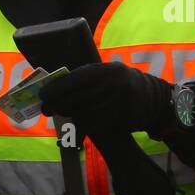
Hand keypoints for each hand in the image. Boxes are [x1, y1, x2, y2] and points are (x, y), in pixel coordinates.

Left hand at [38, 61, 172, 137]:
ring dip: (70, 114)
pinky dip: (83, 124)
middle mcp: (114, 85)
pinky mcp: (123, 119)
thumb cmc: (119, 83)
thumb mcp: (105, 73)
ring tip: (63, 112)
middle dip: (57, 104)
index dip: (56, 88)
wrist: (152, 97)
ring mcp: (120, 103)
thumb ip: (83, 78)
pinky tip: (79, 120)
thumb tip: (53, 87)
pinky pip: (95, 124)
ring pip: (84, 113)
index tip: (42, 94)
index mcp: (107, 70)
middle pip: (77, 98)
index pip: (76, 79)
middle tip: (45, 109)